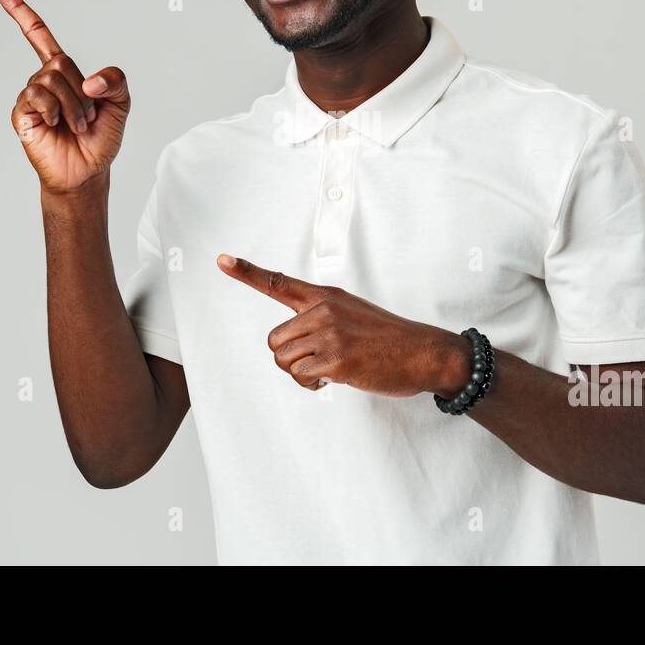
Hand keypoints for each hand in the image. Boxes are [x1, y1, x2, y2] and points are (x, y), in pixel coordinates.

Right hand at [0, 0, 130, 194]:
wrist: (88, 171)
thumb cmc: (101, 138)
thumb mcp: (122, 103)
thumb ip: (116, 80)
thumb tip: (89, 82)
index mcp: (64, 73)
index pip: (38, 35)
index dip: (19, 12)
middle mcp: (43, 80)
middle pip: (59, 62)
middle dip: (80, 92)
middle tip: (87, 117)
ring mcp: (31, 97)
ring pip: (50, 79)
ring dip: (72, 106)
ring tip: (75, 126)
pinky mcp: (22, 114)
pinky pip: (36, 97)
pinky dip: (54, 111)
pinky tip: (56, 127)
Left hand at [215, 253, 467, 396]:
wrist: (423, 353)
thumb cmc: (388, 338)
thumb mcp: (352, 312)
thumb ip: (322, 315)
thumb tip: (296, 337)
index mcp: (325, 296)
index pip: (278, 282)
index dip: (246, 271)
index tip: (221, 259)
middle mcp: (324, 310)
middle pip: (274, 340)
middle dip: (289, 358)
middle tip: (316, 362)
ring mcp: (330, 334)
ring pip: (284, 360)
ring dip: (301, 374)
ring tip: (328, 370)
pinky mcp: (336, 359)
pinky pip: (300, 376)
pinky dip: (311, 385)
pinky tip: (332, 380)